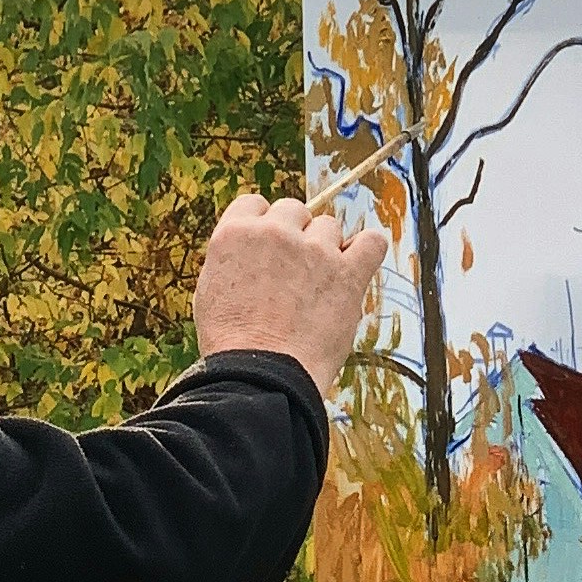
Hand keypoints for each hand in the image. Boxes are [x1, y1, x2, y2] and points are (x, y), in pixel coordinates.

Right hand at [192, 192, 387, 398]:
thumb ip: (233, 260)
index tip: (267, 251)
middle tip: (291, 276)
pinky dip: (368, 249)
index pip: (255, 204)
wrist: (260, 377)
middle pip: (294, 211)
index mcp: (235, 233)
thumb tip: (250, 248)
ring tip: (317, 289)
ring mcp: (314, 250)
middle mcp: (275, 231)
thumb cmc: (231, 345)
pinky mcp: (347, 274)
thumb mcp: (210, 292)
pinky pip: (371, 242)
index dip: (263, 226)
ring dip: (325, 250)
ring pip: (329, 227)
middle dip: (294, 236)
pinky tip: (359, 264)